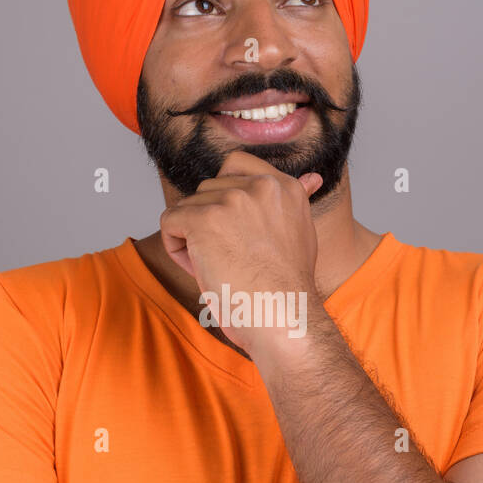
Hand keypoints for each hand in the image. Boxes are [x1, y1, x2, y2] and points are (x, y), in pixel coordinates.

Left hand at [159, 152, 321, 356]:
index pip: (235, 165)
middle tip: (231, 258)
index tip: (237, 231)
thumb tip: (312, 178)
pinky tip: (202, 270)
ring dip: (193, 238)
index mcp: (285, 187)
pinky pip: (170, 221)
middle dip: (209, 223)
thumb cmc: (287, 289)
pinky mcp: (205, 220)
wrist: (282, 317)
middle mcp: (261, 186)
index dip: (224, 198)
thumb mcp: (301, 233)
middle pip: (207, 190)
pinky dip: (176, 249)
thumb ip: (296, 202)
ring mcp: (232, 200)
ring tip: (220, 267)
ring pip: (187, 207)